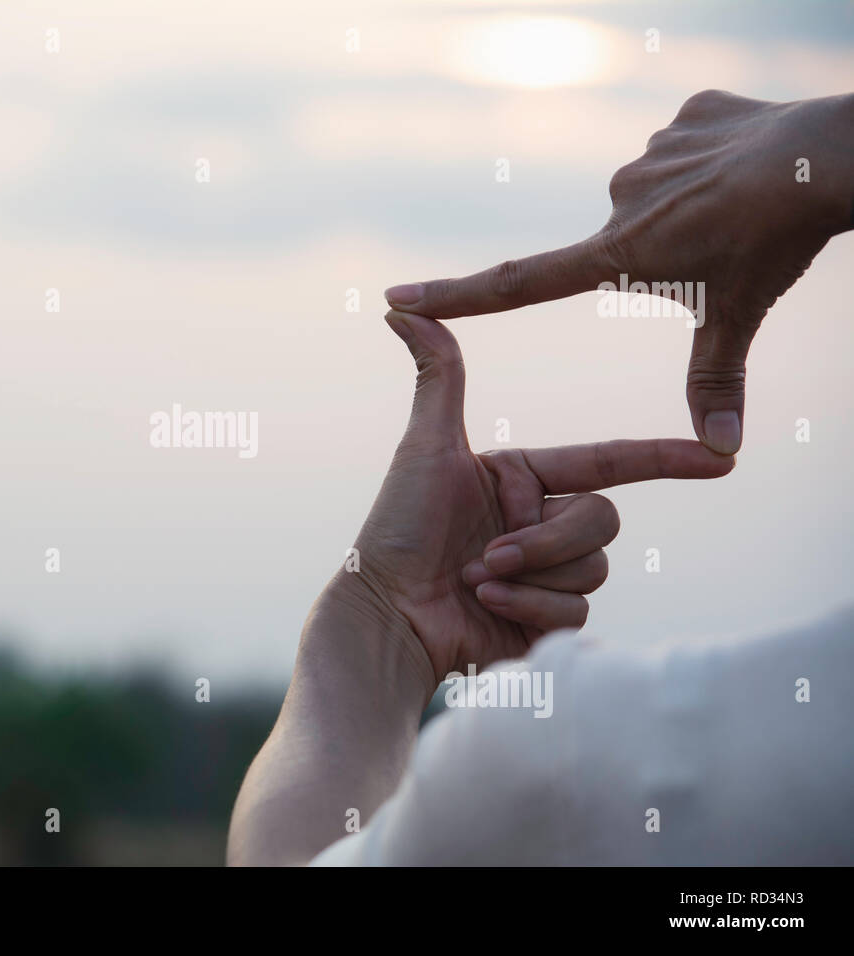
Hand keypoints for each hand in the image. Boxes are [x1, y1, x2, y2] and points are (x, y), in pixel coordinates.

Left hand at [328, 310, 734, 681]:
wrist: (387, 615)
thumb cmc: (397, 530)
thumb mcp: (426, 448)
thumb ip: (437, 376)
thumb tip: (400, 307)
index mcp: (522, 478)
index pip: (606, 462)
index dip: (663, 459)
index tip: (719, 457)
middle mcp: (539, 522)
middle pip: (603, 520)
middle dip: (549, 539)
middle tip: (491, 553)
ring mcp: (545, 573)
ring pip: (594, 567)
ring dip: (533, 573)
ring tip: (478, 579)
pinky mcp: (546, 619)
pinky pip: (575, 609)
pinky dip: (528, 608)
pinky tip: (485, 606)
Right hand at [385, 90, 853, 455]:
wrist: (829, 154)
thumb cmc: (777, 240)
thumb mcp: (740, 313)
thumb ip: (717, 378)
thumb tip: (721, 452)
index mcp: (620, 253)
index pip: (518, 284)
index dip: (456, 296)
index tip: (397, 296)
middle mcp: (620, 200)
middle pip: (632, 238)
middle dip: (671, 246)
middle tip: (723, 245)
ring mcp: (650, 153)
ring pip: (664, 190)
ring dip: (696, 204)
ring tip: (744, 206)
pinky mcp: (685, 115)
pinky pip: (691, 146)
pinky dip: (718, 162)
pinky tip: (750, 166)